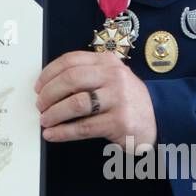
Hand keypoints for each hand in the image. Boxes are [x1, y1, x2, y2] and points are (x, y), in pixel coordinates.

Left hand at [35, 50, 156, 149]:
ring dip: (54, 113)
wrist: (158, 120)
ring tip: (44, 120)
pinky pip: (83, 127)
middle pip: (70, 80)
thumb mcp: (111, 78)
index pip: (70, 61)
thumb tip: (48, 85)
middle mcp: (114, 77)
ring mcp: (118, 99)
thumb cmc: (126, 99)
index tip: (38, 86)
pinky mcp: (119, 122)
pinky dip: (63, 132)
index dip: (48, 73)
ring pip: (75, 104)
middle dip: (49, 94)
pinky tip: (52, 134)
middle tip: (40, 105)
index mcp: (107, 62)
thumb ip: (87, 75)